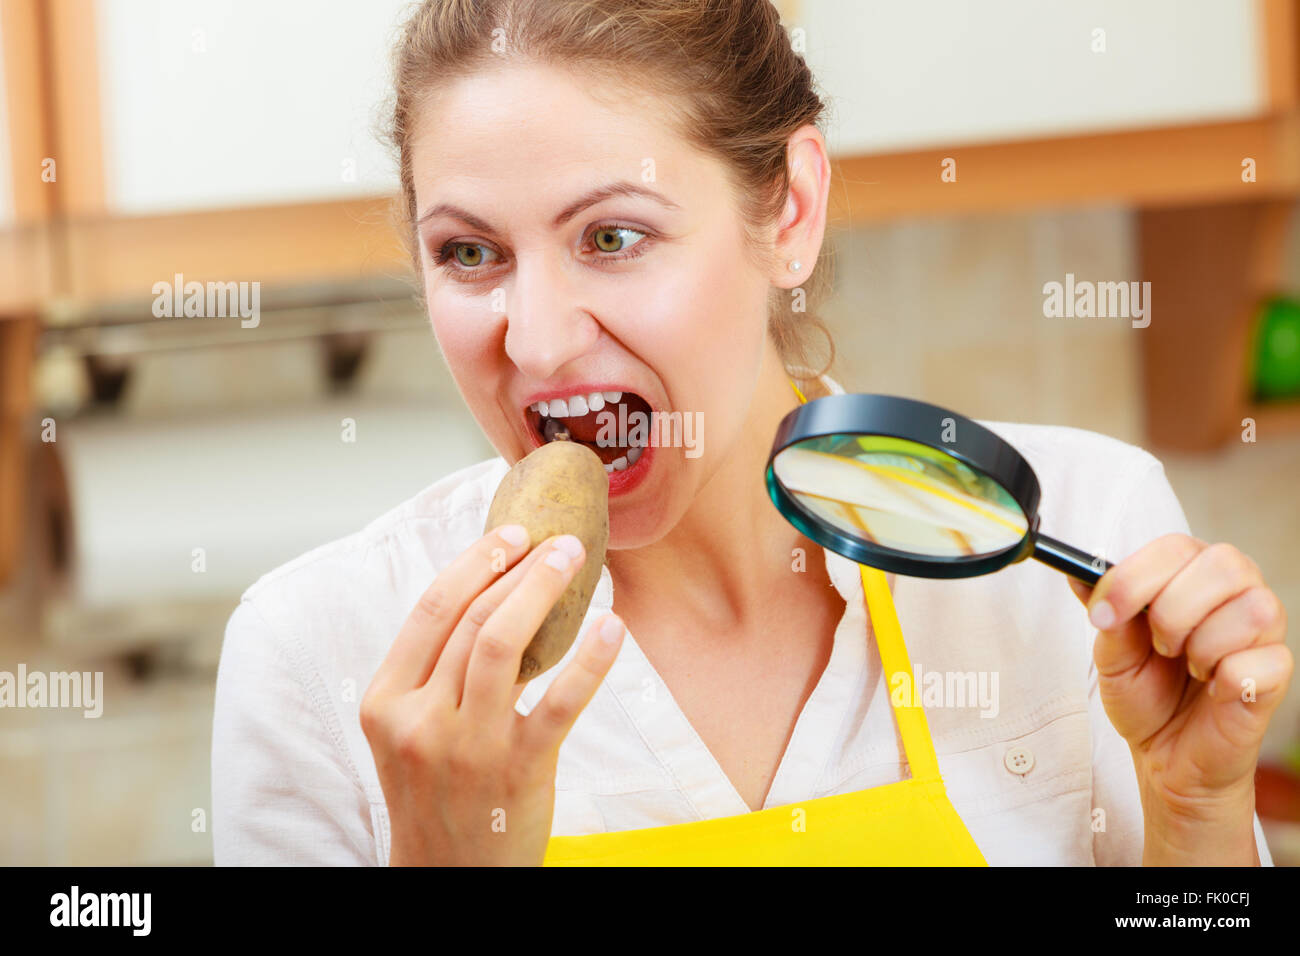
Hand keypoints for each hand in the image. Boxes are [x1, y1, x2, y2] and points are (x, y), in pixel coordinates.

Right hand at [361, 526, 623, 865]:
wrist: (447, 878)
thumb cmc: (435, 794)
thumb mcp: (409, 733)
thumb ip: (433, 674)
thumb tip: (490, 593)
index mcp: (386, 702)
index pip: (429, 612)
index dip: (474, 563)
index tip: (510, 534)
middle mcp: (420, 720)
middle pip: (471, 621)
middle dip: (519, 568)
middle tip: (557, 542)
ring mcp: (468, 747)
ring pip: (502, 645)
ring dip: (543, 592)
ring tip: (575, 562)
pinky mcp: (517, 770)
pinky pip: (558, 702)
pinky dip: (590, 660)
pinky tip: (612, 628)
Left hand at [1069, 535, 1290, 861]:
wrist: (1166, 755)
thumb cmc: (1146, 695)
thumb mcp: (1112, 654)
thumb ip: (1105, 611)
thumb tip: (1077, 572)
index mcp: (1192, 573)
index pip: (1175, 547)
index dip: (1135, 577)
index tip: (1104, 614)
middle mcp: (1235, 591)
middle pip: (1223, 564)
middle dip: (1172, 610)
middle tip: (1158, 645)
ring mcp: (1264, 631)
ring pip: (1251, 609)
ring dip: (1200, 645)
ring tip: (1187, 667)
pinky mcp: (1276, 672)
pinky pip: (1257, 661)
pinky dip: (1222, 679)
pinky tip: (1211, 689)